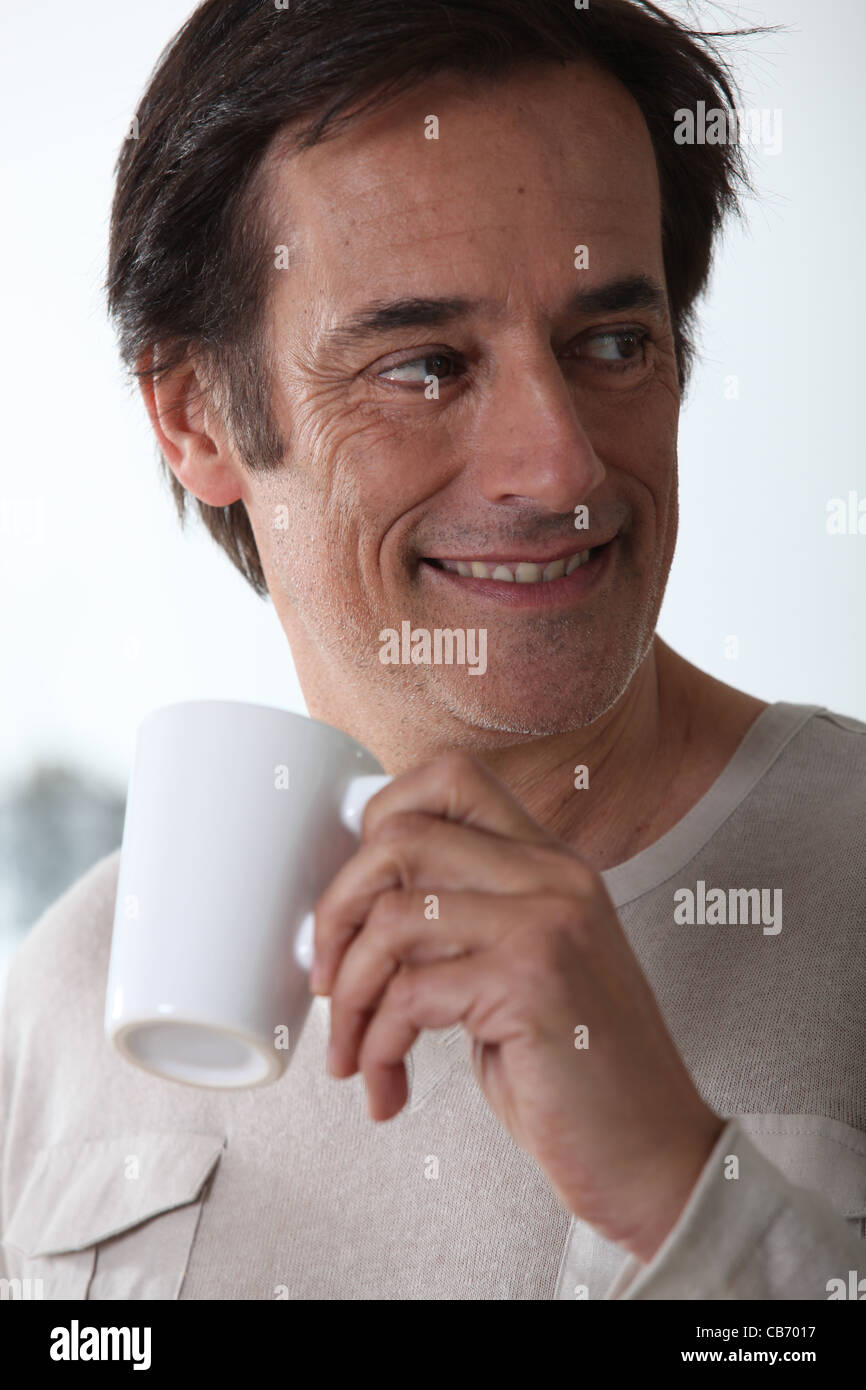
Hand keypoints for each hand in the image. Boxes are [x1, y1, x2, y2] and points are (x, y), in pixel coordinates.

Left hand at [311, 751, 723, 1260]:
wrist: (655, 1156)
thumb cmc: (579, 1071)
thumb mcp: (524, 968)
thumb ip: (464, 919)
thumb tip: (354, 909)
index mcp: (551, 864)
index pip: (450, 777)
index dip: (379, 821)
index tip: (356, 897)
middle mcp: (554, 878)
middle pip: (400, 838)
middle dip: (337, 913)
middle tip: (328, 979)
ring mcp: (547, 925)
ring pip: (392, 918)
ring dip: (351, 996)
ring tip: (356, 1050)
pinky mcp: (530, 983)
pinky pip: (409, 993)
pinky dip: (378, 1045)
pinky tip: (388, 1081)